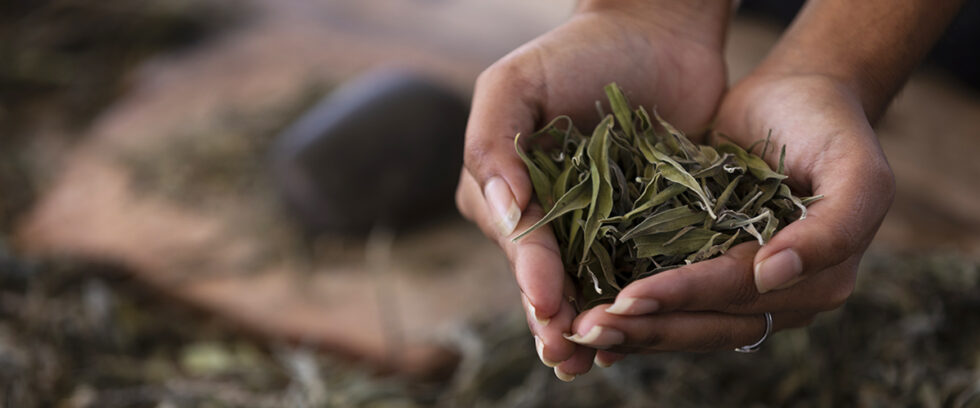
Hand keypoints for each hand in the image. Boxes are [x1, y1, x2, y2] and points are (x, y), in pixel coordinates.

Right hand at [456, 0, 729, 378]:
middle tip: (568, 355)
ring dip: (593, 325)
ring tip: (598, 362)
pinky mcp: (644, 226)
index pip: (516, 241)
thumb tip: (497, 210)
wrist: (657, 32)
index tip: (546, 305)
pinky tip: (643, 331)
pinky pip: (638, 269)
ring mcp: (596, 225)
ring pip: (591, 285)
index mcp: (504, 190)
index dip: (530, 275)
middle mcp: (546, 216)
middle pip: (548, 276)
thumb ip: (492, 143)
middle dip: (555, 318)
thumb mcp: (515, 84)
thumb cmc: (576, 51)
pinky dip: (638, 301)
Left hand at [562, 73, 894, 356]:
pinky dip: (637, 314)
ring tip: (582, 331)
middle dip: (648, 327)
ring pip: (686, 322)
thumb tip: (774, 276)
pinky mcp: (709, 270)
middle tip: (589, 328)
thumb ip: (833, 229)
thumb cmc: (828, 124)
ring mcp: (743, 289)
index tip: (628, 298)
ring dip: (635, 330)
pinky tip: (591, 325)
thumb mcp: (857, 168)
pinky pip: (674, 302)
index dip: (684, 296)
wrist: (794, 97)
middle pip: (708, 323)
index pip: (739, 292)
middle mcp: (780, 296)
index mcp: (818, 280)